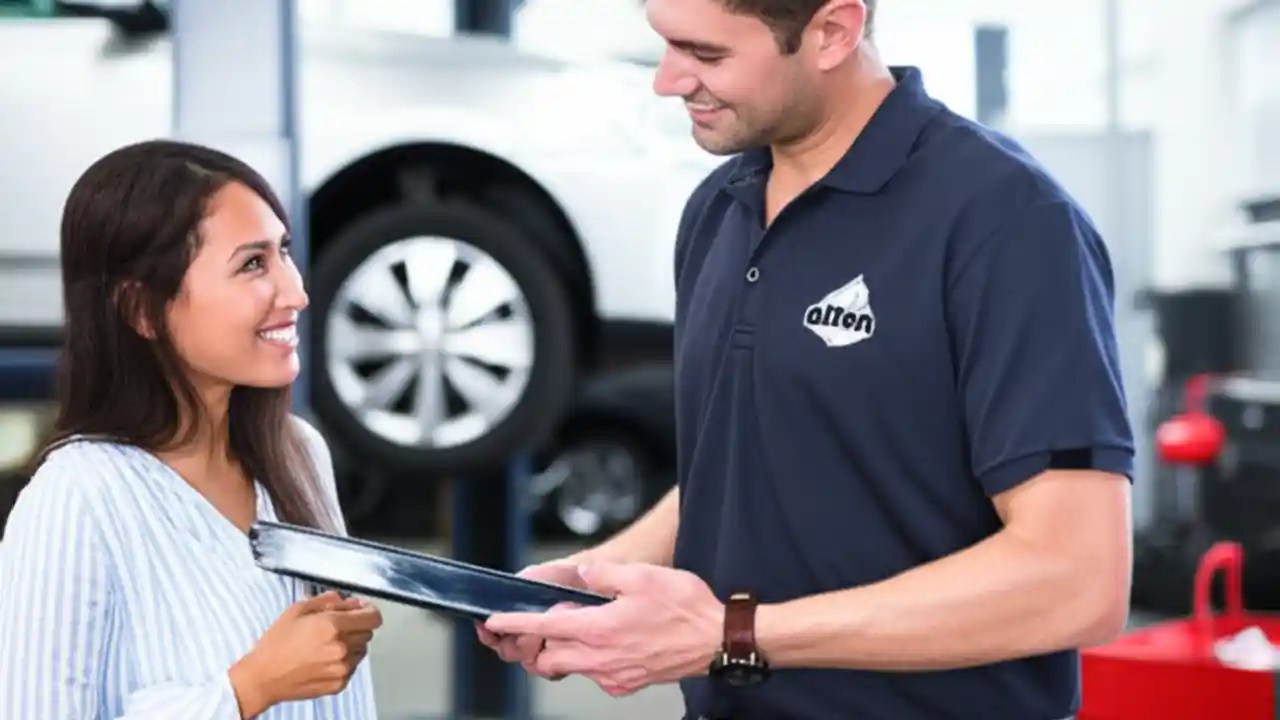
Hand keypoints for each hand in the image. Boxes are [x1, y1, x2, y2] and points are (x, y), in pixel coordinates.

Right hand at [230, 591, 382, 717]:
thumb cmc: (277, 642)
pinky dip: (344, 662)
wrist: (263, 677)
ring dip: (351, 645)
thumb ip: (329, 600)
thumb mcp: (298, 610)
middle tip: (337, 628)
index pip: (373, 617)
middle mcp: (342, 647)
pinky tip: (323, 660)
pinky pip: (352, 667)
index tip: (361, 610)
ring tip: (327, 645)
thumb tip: (351, 601)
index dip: (369, 611)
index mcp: (333, 625)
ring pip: (361, 650)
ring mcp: (342, 668)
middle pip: (368, 633)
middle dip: (357, 626)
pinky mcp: (339, 684)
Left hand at [483, 562, 723, 696]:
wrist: (718, 640)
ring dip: (564, 650)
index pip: (543, 628)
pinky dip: (589, 659)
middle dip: (535, 645)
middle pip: (548, 658)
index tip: (495, 622)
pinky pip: (596, 674)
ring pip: (571, 667)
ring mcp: (614, 675)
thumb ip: (604, 574)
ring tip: (578, 627)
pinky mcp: (628, 683)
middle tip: (539, 624)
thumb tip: (583, 575)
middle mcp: (601, 659)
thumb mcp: (642, 576)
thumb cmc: (685, 608)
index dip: (514, 624)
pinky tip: (606, 640)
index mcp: (599, 629)